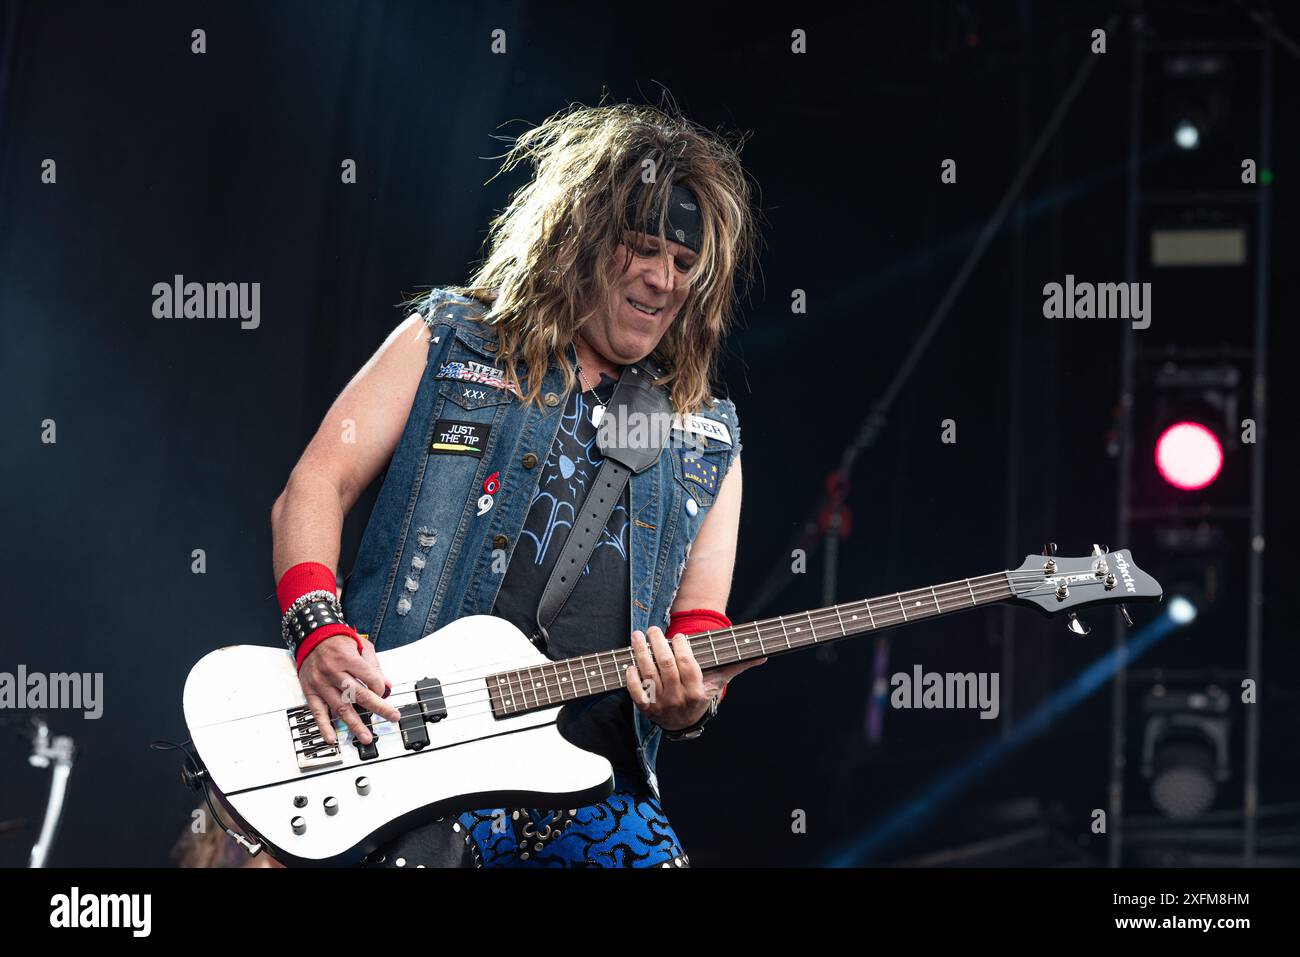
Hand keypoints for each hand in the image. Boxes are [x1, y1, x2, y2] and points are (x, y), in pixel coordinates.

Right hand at [297, 634, 401, 745]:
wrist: (312, 637)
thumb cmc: (337, 642)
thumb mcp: (361, 646)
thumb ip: (374, 666)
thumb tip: (386, 686)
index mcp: (347, 659)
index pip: (370, 679)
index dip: (380, 688)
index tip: (383, 692)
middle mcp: (334, 672)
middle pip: (359, 694)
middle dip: (378, 708)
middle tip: (391, 717)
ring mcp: (321, 684)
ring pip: (340, 707)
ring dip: (354, 724)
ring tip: (365, 737)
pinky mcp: (311, 692)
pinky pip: (317, 712)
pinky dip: (324, 726)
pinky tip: (332, 738)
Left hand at [625, 626, 766, 731]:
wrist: (683, 723)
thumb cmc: (701, 694)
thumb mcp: (718, 682)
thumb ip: (737, 666)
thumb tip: (764, 656)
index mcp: (696, 691)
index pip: (687, 665)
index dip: (681, 648)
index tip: (678, 636)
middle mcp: (678, 698)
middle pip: (666, 666)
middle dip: (658, 645)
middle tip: (653, 629)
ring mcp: (661, 704)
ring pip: (648, 675)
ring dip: (640, 653)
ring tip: (637, 635)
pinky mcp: (646, 708)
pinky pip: (636, 692)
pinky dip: (631, 678)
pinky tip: (630, 663)